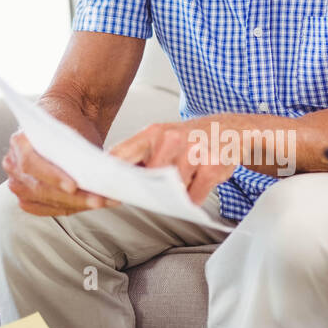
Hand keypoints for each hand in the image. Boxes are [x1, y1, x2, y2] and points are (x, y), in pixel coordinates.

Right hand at [2, 131, 119, 216]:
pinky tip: (91, 205)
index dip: (52, 177)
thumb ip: (73, 151)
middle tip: (99, 200)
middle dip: (72, 197)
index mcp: (19, 142)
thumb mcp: (72, 130)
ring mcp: (18, 183)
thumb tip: (91, 174)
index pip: (31, 163)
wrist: (64, 119)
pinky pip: (47, 209)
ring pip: (46, 202)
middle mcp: (13, 164)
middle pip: (40, 188)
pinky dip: (71, 208)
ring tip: (103, 202)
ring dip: (77, 205)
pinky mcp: (28, 197)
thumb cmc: (68, 123)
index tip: (74, 186)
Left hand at [110, 121, 236, 203]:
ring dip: (175, 194)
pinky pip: (193, 197)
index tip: (99, 191)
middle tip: (156, 187)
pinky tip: (197, 183)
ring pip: (171, 191)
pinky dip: (193, 197)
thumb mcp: (160, 137)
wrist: (228, 131)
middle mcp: (173, 139)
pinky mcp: (213, 167)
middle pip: (148, 178)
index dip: (109, 175)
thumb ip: (137, 156)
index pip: (122, 154)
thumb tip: (111, 182)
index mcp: (154, 133)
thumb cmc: (189, 138)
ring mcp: (194, 153)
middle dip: (149, 188)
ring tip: (184, 178)